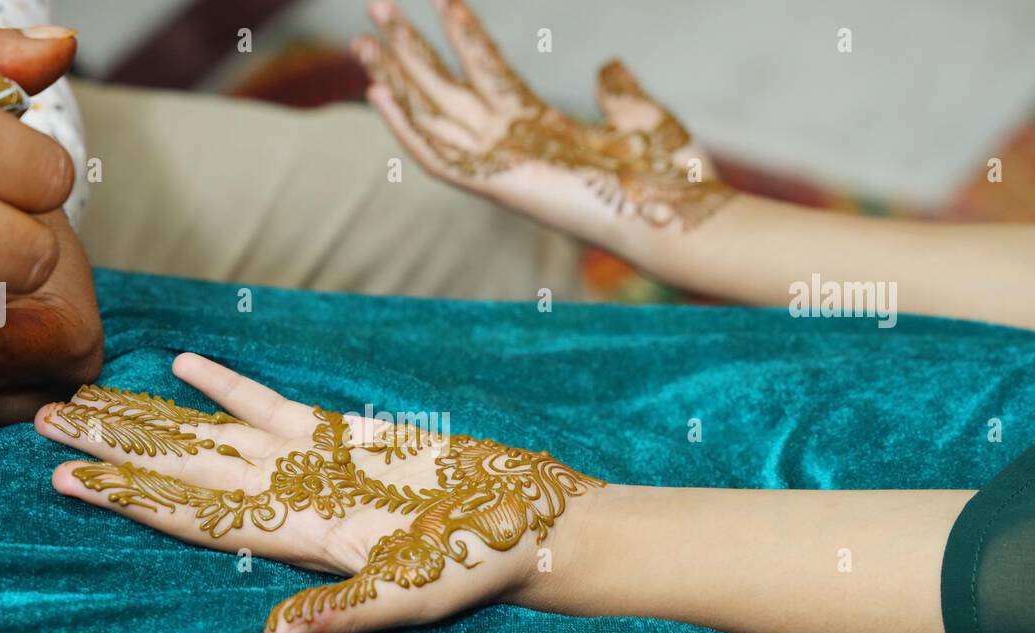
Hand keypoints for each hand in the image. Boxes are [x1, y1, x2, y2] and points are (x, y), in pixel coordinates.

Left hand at [35, 354, 604, 632]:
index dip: (132, 498)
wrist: (522, 523)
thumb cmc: (477, 567)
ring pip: (211, 435)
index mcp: (295, 537)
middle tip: (41, 423)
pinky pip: (270, 406)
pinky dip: (227, 386)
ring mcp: (308, 465)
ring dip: (150, 417)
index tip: (69, 479)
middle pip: (181, 471)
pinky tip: (183, 366)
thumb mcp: (414, 595)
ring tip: (87, 398)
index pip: (193, 516)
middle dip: (116, 448)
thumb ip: (343, 612)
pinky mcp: (339, 436)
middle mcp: (286, 500)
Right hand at [354, 0, 733, 253]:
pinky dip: (407, 129)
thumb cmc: (664, 173)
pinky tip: (380, 96)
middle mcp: (510, 147)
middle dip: (408, 50)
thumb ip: (617, 89)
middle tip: (374, 8)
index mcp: (539, 129)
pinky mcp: (496, 185)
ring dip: (394, 80)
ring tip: (360, 43)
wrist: (674, 210)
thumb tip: (608, 65)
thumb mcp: (638, 113)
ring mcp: (500, 166)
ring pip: (431, 118)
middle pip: (444, 90)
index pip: (486, 73)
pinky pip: (439, 158)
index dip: (463, 34)